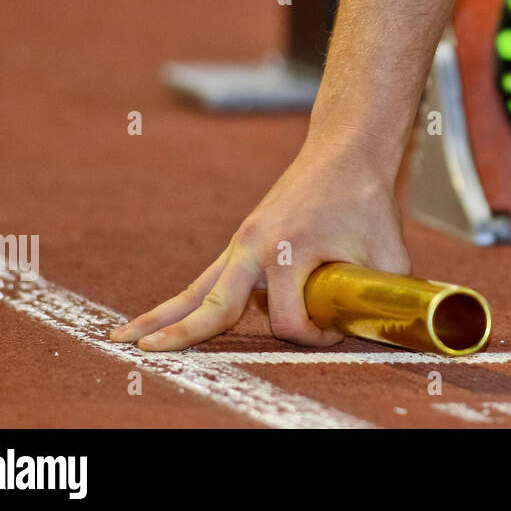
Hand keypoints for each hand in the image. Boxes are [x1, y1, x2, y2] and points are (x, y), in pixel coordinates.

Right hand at [110, 138, 410, 350]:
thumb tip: (385, 330)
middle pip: (213, 306)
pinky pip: (206, 280)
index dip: (313, 335)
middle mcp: (254, 246)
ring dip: (162, 318)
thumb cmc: (368, 200)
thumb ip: (382, 297)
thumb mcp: (389, 252)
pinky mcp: (243, 244)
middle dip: (183, 335)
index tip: (338, 325)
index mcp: (288, 249)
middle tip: (150, 358)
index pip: (286, 321)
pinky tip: (152, 322)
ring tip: (121, 341)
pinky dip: (182, 302)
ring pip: (197, 291)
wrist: (346, 152)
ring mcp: (243, 244)